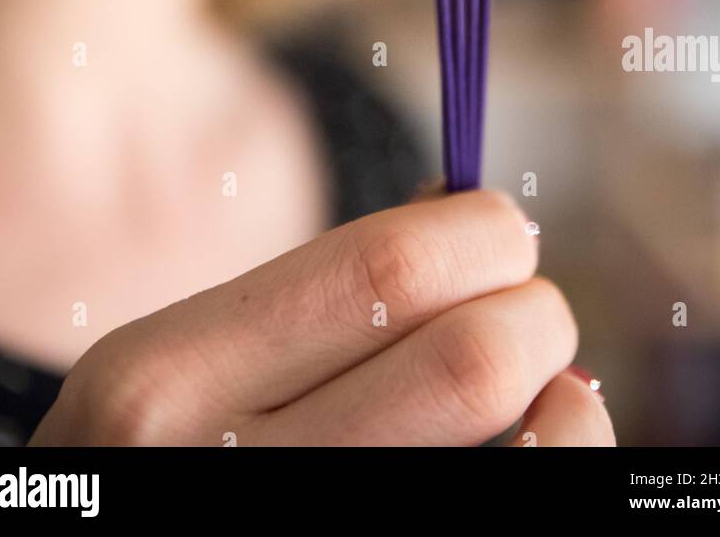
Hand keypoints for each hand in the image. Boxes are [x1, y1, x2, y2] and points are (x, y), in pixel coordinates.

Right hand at [27, 188, 614, 446]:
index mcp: (167, 376)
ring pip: (514, 452)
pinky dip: (561, 456)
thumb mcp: (180, 365)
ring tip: (540, 380)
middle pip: (466, 360)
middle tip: (530, 311)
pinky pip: (515, 511)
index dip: (482, 236)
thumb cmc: (159, 457)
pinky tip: (548, 434)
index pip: (386, 270)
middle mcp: (219, 473)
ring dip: (554, 394)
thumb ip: (319, 287)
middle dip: (534, 314)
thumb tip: (469, 211)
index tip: (501, 238)